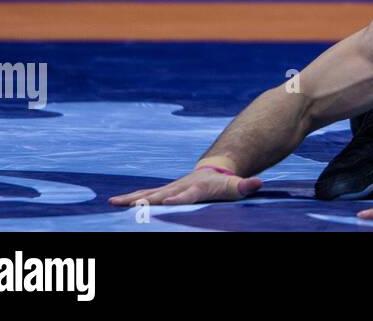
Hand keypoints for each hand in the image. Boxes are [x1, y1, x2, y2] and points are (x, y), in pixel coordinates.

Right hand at [108, 167, 262, 206]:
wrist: (215, 170)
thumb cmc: (226, 184)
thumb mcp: (237, 186)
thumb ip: (246, 186)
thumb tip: (258, 182)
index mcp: (197, 187)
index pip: (187, 194)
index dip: (178, 198)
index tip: (166, 202)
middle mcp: (180, 186)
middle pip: (162, 193)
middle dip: (147, 199)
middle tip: (131, 204)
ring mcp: (170, 187)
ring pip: (149, 193)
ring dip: (132, 198)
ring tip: (114, 202)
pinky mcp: (163, 191)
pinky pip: (145, 194)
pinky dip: (130, 198)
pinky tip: (114, 202)